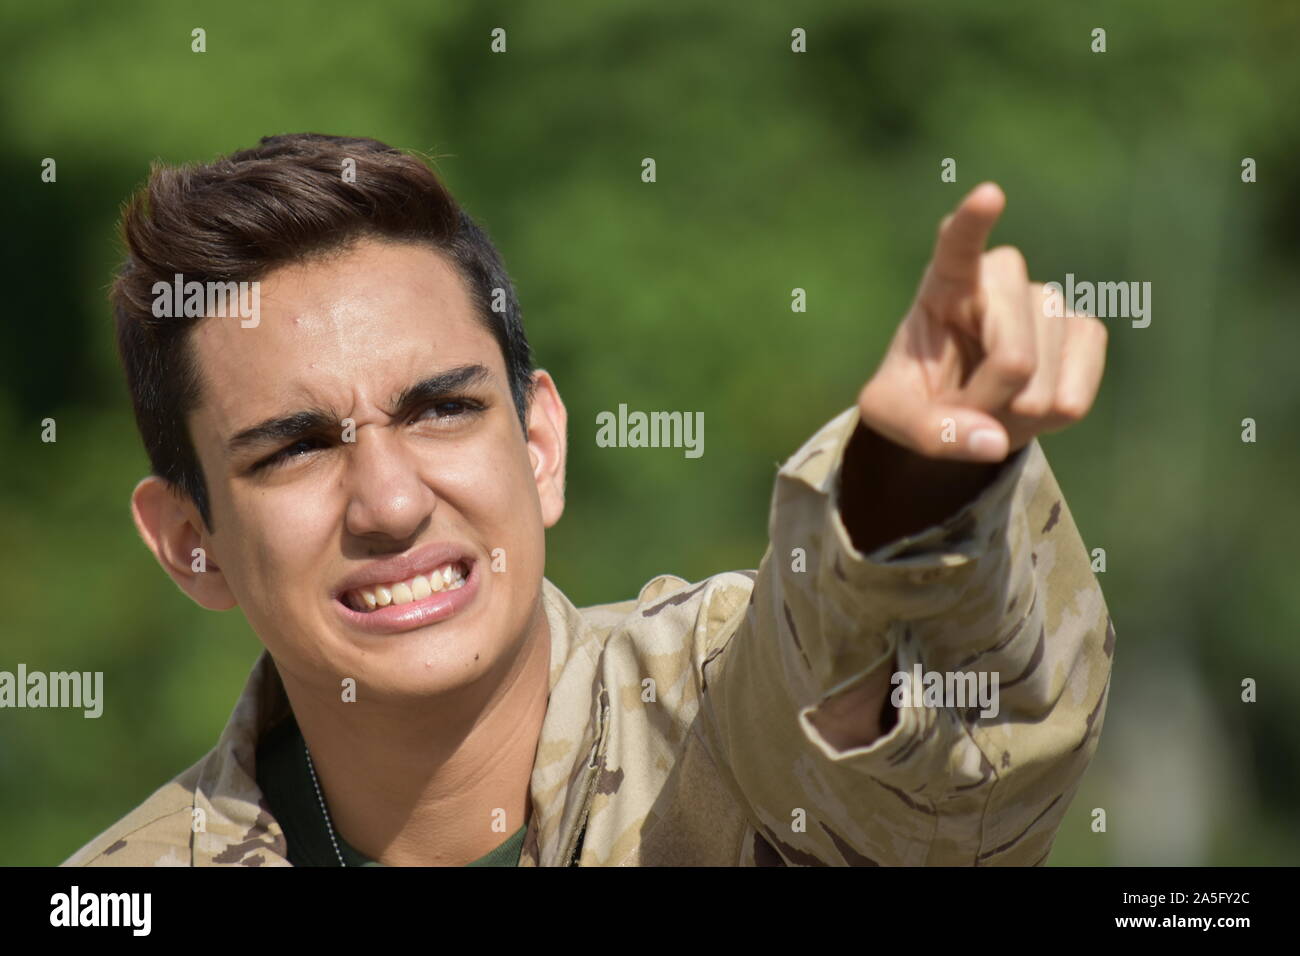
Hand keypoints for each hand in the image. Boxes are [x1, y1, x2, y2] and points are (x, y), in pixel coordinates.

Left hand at [856, 183, 1107, 462]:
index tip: (989, 195)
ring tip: (992, 401)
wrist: (959, 404)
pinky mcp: (1083, 330)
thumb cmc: (917, 395)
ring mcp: (1047, 301)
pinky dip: (1052, 415)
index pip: (958, 245)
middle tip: (963, 405)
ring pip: (1045, 384)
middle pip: (1014, 358)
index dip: (974, 224)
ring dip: (1016, 415)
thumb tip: (990, 443)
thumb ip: (927, 430)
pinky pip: (1078, 391)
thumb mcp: (890, 418)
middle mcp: (1002, 279)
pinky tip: (1032, 402)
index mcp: (944, 283)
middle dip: (988, 403)